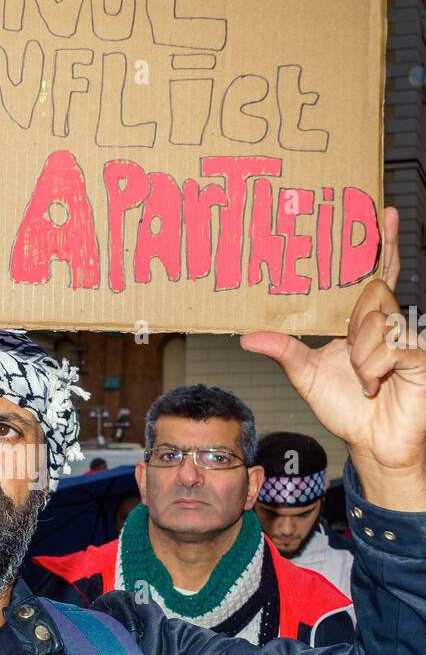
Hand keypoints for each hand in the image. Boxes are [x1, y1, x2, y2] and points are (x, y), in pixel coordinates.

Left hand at [241, 208, 425, 504]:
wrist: (373, 443)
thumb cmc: (346, 408)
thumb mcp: (305, 374)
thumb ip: (282, 350)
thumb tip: (247, 336)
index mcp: (364, 320)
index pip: (376, 274)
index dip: (382, 244)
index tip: (383, 211)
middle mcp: (389, 323)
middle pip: (372, 298)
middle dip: (356, 332)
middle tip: (353, 363)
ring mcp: (408, 338)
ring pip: (379, 322)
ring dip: (362, 357)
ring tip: (365, 381)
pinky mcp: (422, 358)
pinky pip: (393, 348)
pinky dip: (376, 369)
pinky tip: (377, 385)